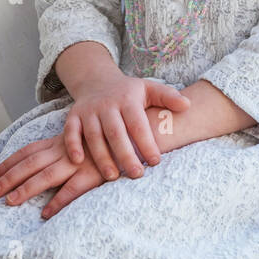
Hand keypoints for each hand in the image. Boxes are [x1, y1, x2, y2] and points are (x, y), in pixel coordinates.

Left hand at [0, 134, 110, 218]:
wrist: (133, 132)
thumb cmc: (104, 139)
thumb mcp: (80, 139)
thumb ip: (61, 148)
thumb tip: (39, 163)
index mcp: (60, 142)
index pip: (28, 151)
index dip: (9, 163)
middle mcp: (65, 151)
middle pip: (30, 164)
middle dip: (9, 177)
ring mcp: (78, 162)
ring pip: (46, 176)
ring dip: (26, 189)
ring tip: (10, 202)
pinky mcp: (93, 174)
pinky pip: (72, 190)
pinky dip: (58, 202)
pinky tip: (45, 214)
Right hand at [63, 75, 189, 180]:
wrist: (98, 81)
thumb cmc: (129, 92)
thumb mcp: (149, 89)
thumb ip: (168, 97)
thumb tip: (187, 105)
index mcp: (127, 99)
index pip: (138, 124)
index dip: (146, 143)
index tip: (156, 161)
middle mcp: (107, 104)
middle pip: (116, 133)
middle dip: (126, 155)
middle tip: (137, 175)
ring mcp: (89, 110)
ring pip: (94, 136)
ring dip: (102, 157)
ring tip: (112, 176)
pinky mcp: (73, 116)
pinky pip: (70, 131)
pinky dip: (73, 145)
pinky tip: (79, 162)